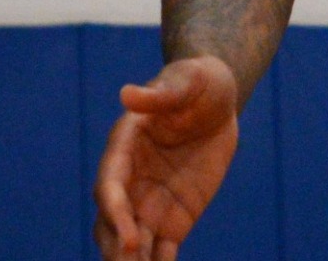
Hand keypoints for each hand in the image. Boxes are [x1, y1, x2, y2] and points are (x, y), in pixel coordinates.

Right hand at [94, 56, 239, 260]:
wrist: (216, 100)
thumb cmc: (197, 83)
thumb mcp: (186, 82)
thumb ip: (160, 94)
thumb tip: (127, 93)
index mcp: (124, 148)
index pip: (111, 185)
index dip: (115, 212)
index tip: (129, 236)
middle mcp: (130, 181)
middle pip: (113, 221)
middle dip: (117, 247)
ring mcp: (149, 202)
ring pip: (134, 242)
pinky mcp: (173, 217)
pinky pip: (162, 249)